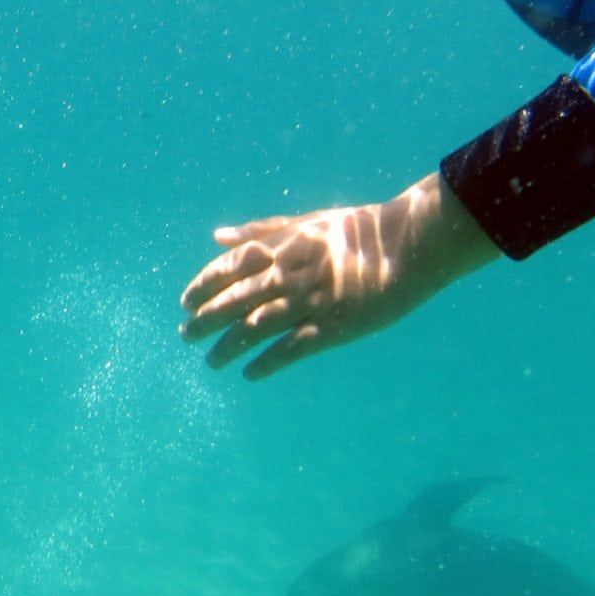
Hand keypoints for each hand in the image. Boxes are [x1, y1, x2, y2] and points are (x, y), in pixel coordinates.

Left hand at [178, 172, 496, 377]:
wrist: (409, 244)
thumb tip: (217, 236)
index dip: (202, 286)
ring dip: (228, 347)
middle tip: (186, 336)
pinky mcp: (332, 327)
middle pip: (234, 301)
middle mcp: (288, 275)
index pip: (228, 269)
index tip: (185, 302)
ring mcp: (309, 302)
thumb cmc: (358, 230)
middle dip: (205, 320)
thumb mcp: (306, 221)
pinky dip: (266, 363)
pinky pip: (291, 349)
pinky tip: (249, 374)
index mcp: (282, 247)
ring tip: (211, 361)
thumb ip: (261, 231)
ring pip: (256, 328)